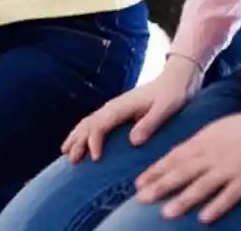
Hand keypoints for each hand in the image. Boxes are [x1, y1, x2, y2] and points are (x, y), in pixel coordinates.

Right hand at [61, 55, 200, 162]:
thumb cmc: (172, 95)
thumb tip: (133, 142)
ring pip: (87, 122)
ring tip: (66, 153)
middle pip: (88, 124)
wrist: (174, 81)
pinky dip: (83, 133)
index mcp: (121, 107)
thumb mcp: (165, 109)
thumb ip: (149, 124)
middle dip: (78, 142)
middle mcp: (112, 107)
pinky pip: (94, 123)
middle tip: (72, 160)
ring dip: (76, 137)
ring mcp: (113, 109)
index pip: (100, 125)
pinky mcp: (116, 113)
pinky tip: (79, 142)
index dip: (94, 141)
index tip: (95, 158)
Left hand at [135, 108, 240, 222]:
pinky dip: (216, 207)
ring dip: (183, 200)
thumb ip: (196, 143)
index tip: (139, 183)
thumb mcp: (214, 129)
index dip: (155, 171)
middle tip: (141, 199)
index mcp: (202, 141)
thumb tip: (176, 156)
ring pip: (202, 186)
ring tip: (166, 213)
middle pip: (182, 173)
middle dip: (160, 186)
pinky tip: (204, 218)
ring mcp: (229, 168)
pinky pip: (230, 196)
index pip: (173, 158)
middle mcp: (212, 155)